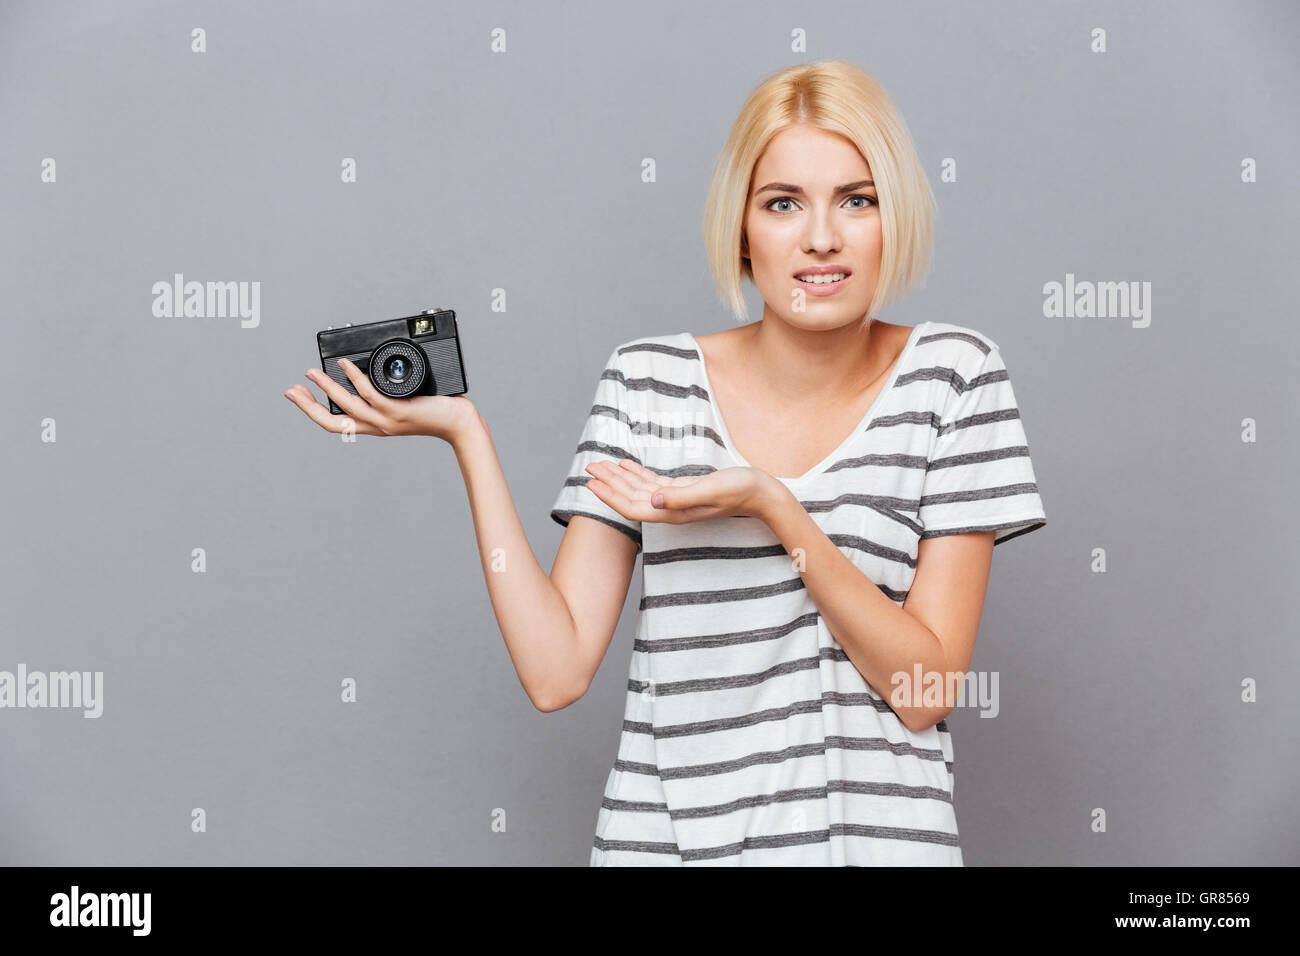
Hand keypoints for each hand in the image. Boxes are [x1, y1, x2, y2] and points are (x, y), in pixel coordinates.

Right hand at [284, 358, 477, 442]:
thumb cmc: (437, 410)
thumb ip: (388, 389)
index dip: (314, 412)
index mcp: (375, 426)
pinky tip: (345, 365)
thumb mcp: (405, 401)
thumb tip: (372, 366)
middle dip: (308, 407)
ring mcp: (386, 420)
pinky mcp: (398, 412)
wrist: (459, 423)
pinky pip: (370, 394)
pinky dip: (354, 378)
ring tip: (312, 372)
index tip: (298, 396)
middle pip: (332, 422)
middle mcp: (377, 426)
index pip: (336, 423)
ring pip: (346, 407)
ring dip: (326, 389)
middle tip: (291, 390)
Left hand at [583, 458, 778, 523]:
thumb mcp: (711, 489)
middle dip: (609, 484)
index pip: (633, 507)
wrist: (761, 493)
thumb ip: (682, 496)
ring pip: (639, 489)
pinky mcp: (684, 489)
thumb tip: (652, 501)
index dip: (610, 496)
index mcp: (674, 512)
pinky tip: (626, 464)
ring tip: (601, 464)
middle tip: (589, 467)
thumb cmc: (740, 491)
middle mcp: (671, 508)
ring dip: (619, 477)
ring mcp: (677, 500)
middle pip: (631, 497)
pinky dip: (637, 472)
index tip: (591, 483)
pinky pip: (653, 482)